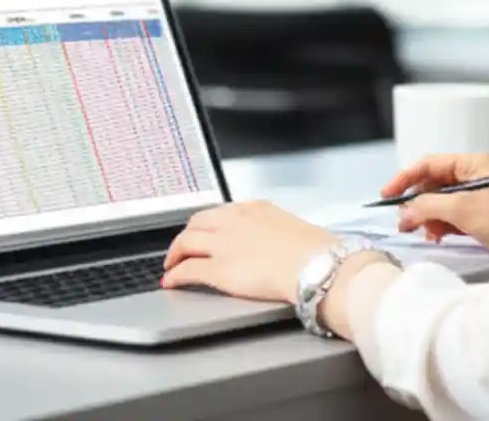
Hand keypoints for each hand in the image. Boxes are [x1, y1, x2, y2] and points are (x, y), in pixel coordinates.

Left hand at [162, 200, 337, 303]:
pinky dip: (175, 275)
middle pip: (197, 222)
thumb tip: (277, 245)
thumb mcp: (294, 229)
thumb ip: (277, 233)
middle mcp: (235, 220)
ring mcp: (224, 243)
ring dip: (175, 253)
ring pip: (186, 242)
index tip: (207, 231)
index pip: (222, 212)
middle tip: (183, 247)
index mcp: (256, 208)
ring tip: (171, 264)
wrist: (317, 267)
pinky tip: (172, 281)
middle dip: (187, 234)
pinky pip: (187, 270)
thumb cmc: (317, 253)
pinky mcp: (218, 269)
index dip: (209, 224)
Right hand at [383, 153, 488, 257]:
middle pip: (433, 185)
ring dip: (427, 217)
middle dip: (416, 203)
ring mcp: (476, 198)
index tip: (387, 195)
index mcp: (472, 164)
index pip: (430, 164)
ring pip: (439, 203)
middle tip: (404, 221)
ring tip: (421, 232)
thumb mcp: (462, 207)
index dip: (405, 178)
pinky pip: (450, 218)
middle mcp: (473, 177)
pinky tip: (436, 237)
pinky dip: (440, 226)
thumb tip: (405, 211)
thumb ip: (428, 206)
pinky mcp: (479, 218)